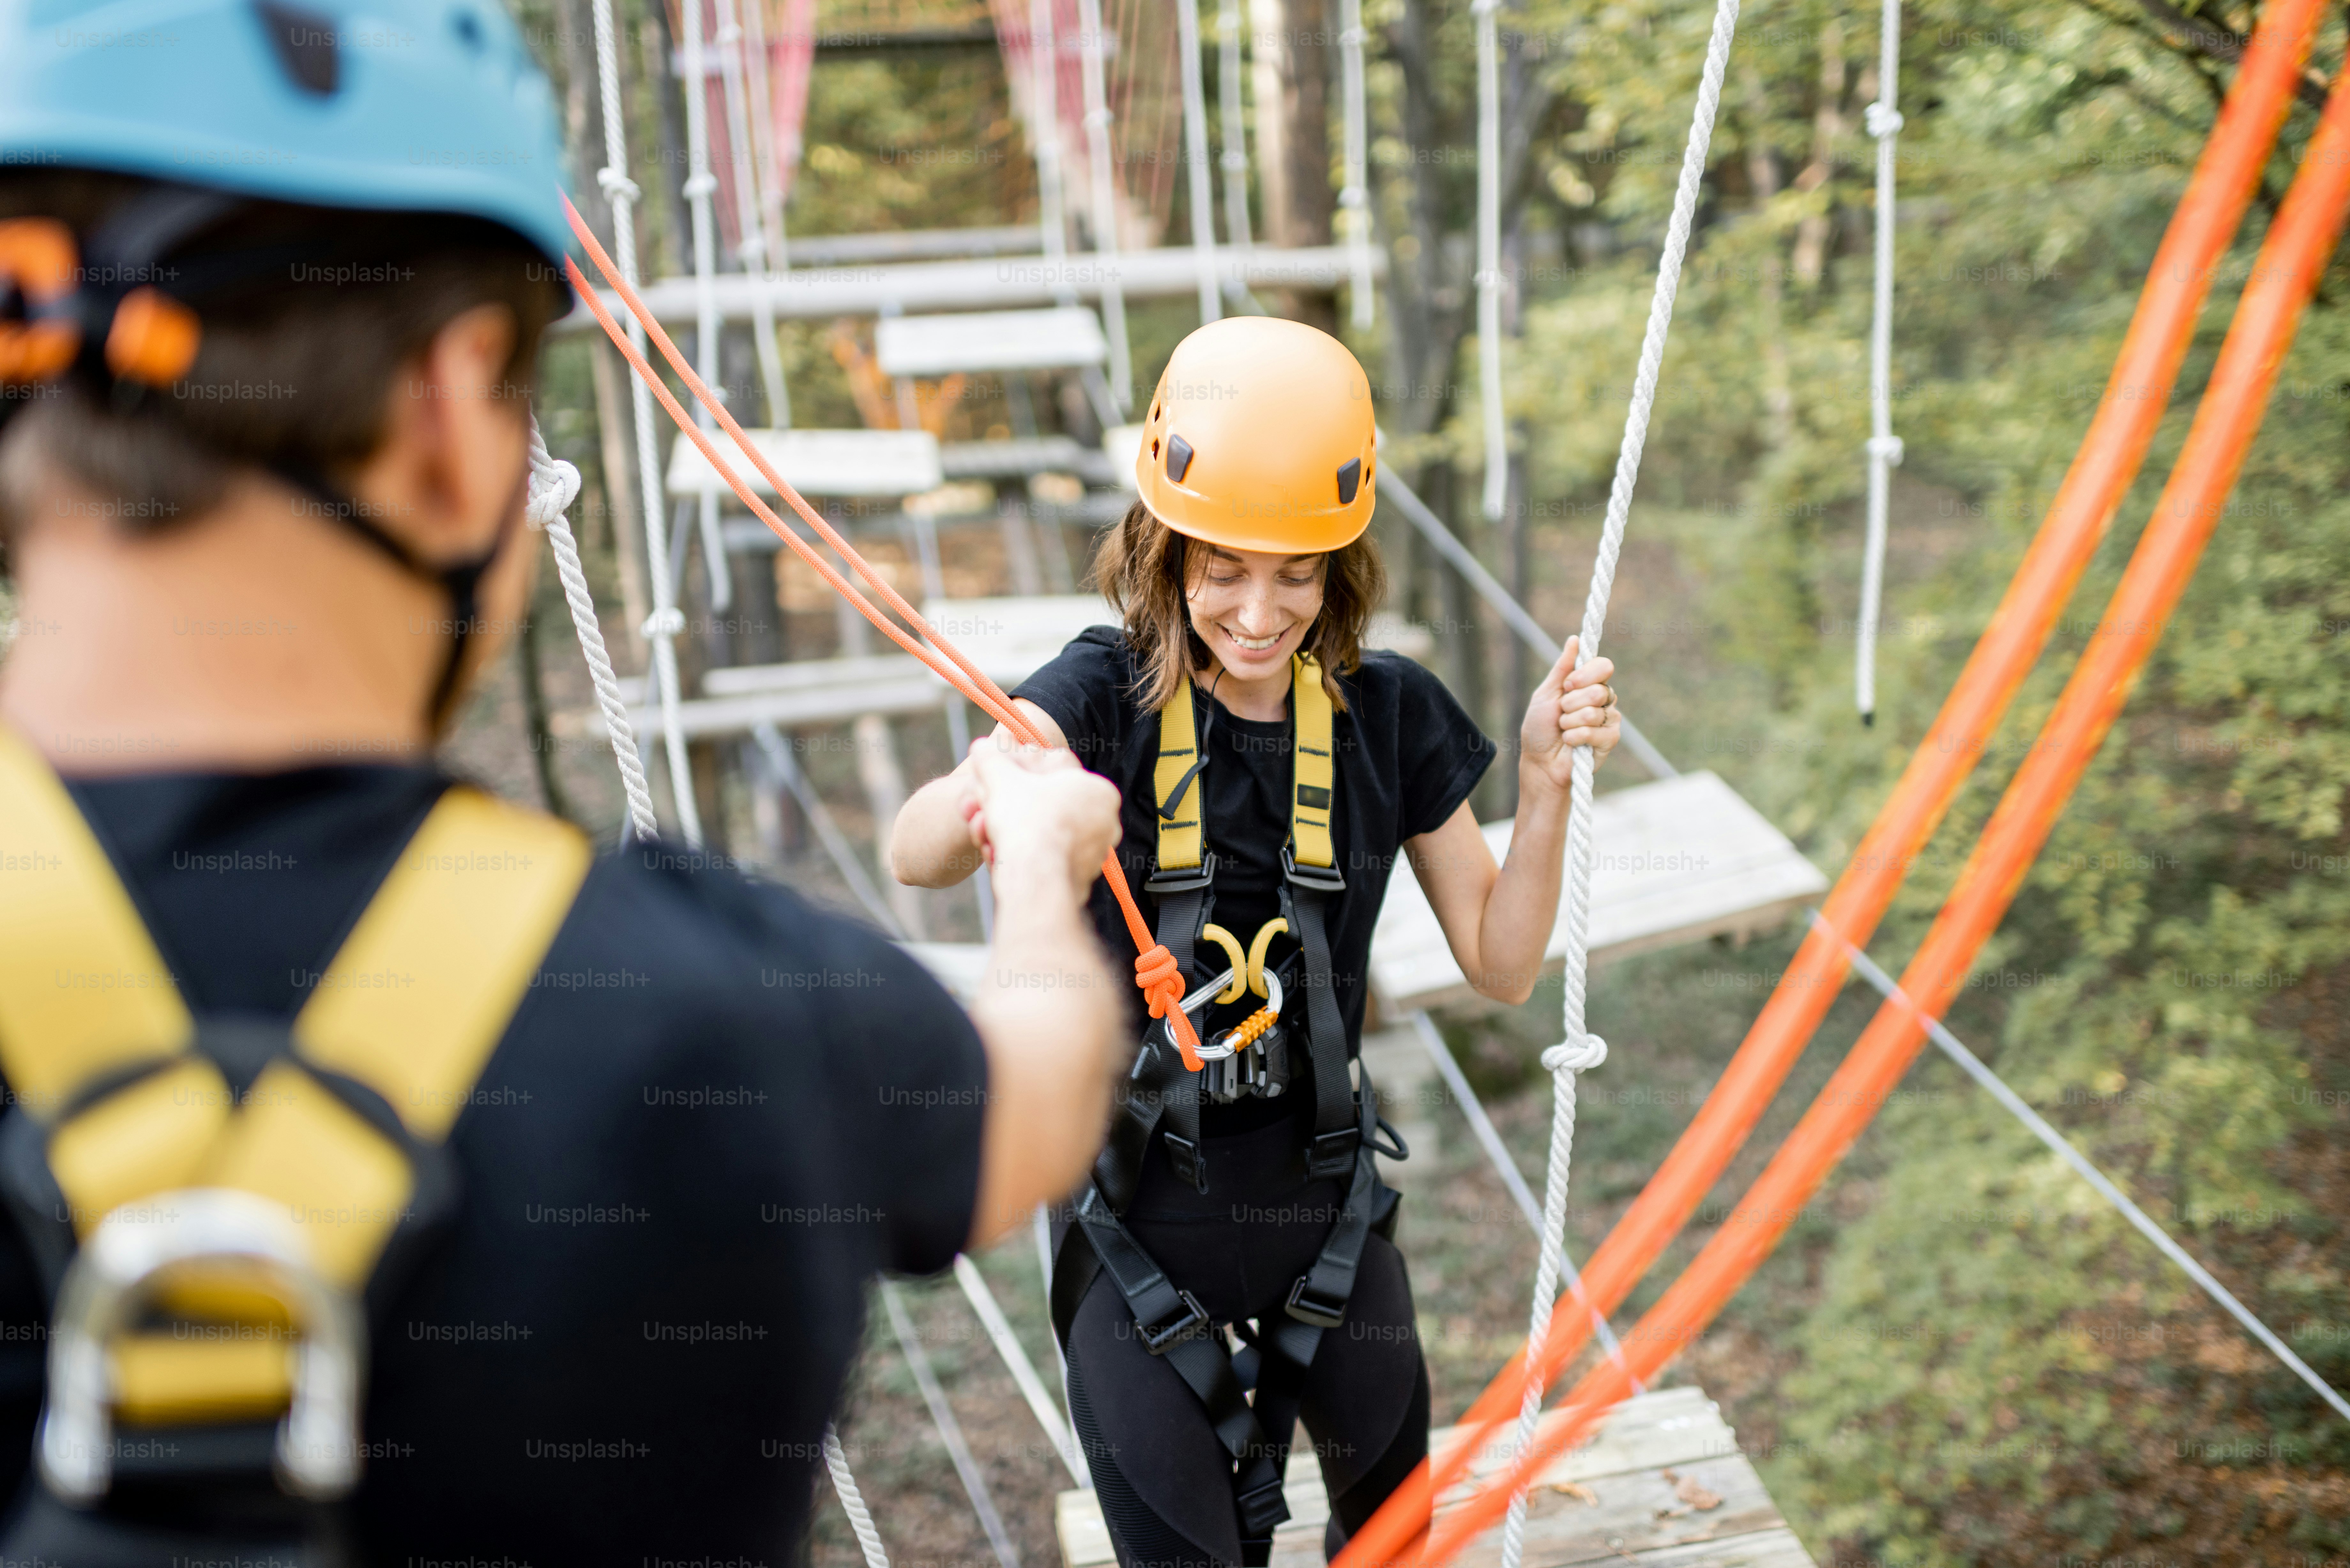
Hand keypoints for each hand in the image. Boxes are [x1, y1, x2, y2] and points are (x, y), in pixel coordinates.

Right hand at [966, 738, 1121, 906]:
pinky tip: (995, 855)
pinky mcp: (1078, 880)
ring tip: (982, 832)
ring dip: (1005, 832)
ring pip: (1038, 835)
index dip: (1012, 774)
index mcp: (1098, 790)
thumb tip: (981, 747)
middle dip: (1003, 808)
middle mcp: (1104, 823)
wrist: (1034, 878)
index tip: (990, 782)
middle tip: (978, 810)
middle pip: (1041, 807)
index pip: (1051, 772)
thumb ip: (991, 759)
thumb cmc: (1026, 821)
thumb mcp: (1001, 778)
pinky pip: (1041, 861)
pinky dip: (1016, 856)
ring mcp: (1093, 854)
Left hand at [1519, 636, 1618, 798]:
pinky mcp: (1610, 739)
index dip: (1584, 675)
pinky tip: (1571, 743)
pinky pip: (1596, 731)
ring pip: (1594, 710)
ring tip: (1564, 730)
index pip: (1603, 666)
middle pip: (1598, 689)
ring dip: (1570, 722)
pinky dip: (1575, 736)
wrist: (1539, 762)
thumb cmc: (1539, 728)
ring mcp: (1608, 718)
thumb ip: (1562, 668)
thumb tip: (1574, 639)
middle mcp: (1602, 698)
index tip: (1567, 686)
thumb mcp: (1546, 693)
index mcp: (1588, 684)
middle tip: (1561, 713)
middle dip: (1571, 703)